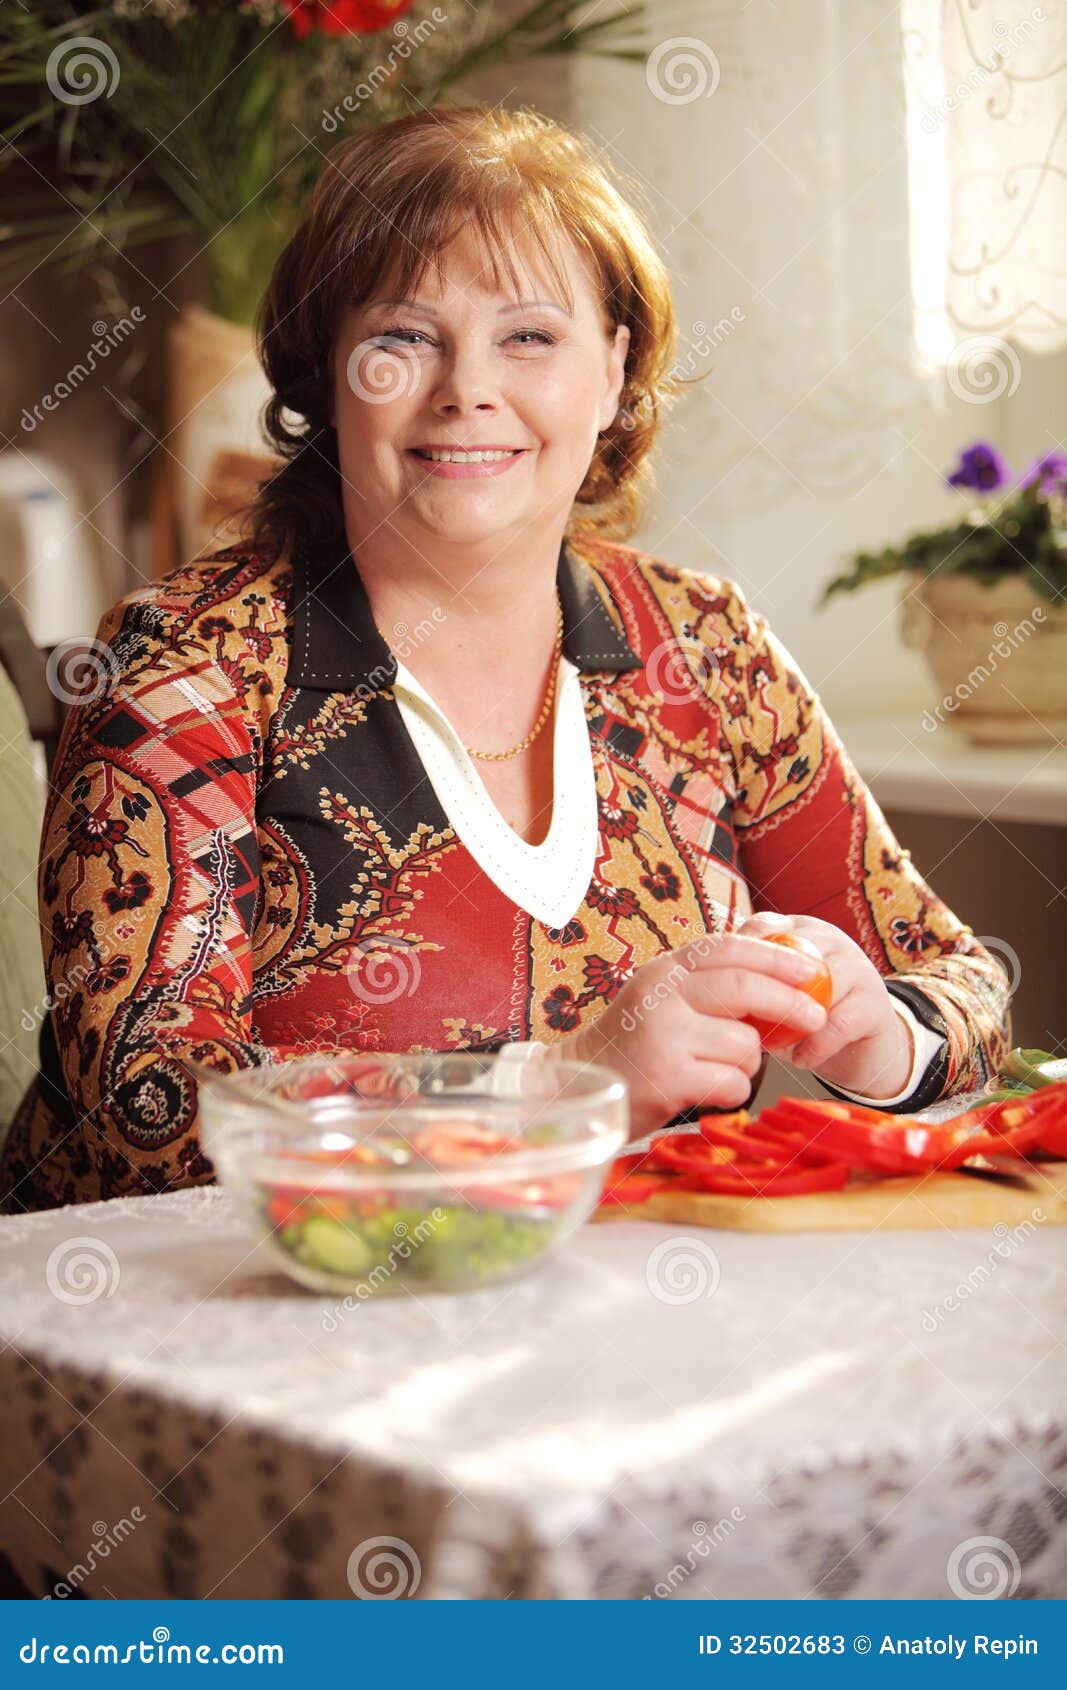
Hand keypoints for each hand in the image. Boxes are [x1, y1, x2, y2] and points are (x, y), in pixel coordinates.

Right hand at [559, 928, 829, 1139]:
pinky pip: (733, 1081)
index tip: (812, 967)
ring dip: (750, 1060)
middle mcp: (660, 996)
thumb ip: (705, 986)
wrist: (573, 1088)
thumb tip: (780, 976)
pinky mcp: (669, 1078)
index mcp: (663, 970)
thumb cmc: (632, 1046)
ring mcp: (663, 1036)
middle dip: (789, 1001)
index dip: (775, 955)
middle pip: (742, 986)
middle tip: (816, 1016)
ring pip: (744, 1043)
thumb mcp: (661, 1000)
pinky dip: (734, 1089)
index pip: (726, 948)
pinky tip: (710, 1089)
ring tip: (723, 1066)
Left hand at [738, 912, 912, 1099]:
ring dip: (792, 1020)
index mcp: (800, 931)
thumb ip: (749, 987)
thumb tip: (706, 996)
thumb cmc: (804, 1017)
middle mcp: (831, 941)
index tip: (723, 987)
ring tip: (773, 1047)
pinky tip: (801, 1059)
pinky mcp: (875, 1004)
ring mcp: (858, 968)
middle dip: (767, 989)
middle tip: (743, 1021)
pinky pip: (839, 1022)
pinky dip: (815, 1045)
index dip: (742, 954)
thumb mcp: (774, 995)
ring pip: (820, 985)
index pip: (766, 926)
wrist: (861, 1047)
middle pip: (795, 953)